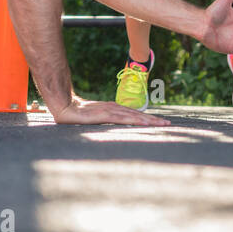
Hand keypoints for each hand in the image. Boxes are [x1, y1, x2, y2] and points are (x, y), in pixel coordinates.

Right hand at [50, 95, 169, 125]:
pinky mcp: (103, 114)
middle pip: (137, 114)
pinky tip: (142, 122)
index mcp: (113, 109)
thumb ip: (107, 119)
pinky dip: (133, 120)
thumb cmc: (79, 114)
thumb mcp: (96, 117)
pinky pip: (121, 118)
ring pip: (132, 116)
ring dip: (148, 120)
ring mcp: (109, 111)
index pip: (134, 114)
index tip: (161, 122)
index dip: (148, 118)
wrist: (65, 107)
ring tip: (160, 124)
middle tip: (168, 124)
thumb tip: (117, 123)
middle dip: (153, 120)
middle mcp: (114, 109)